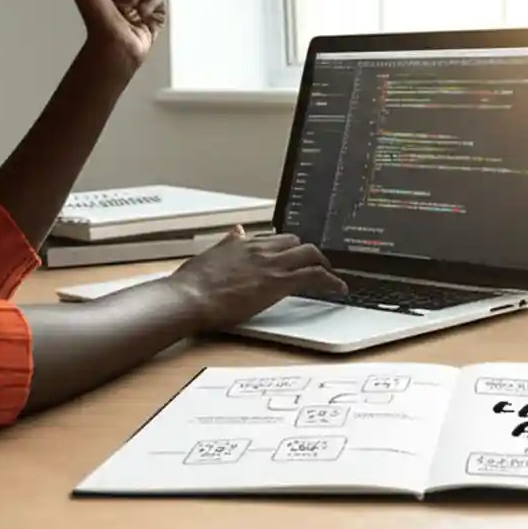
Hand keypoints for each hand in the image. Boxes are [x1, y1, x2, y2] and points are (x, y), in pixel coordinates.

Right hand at [168, 233, 348, 331]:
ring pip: (310, 253)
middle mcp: (261, 249)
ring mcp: (271, 264)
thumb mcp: (209, 255)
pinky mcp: (279, 282)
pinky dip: (331, 280)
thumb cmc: (192, 283)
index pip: (275, 237)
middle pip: (296, 242)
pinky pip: (315, 275)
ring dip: (323, 263)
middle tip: (316, 265)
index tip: (294, 253)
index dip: (288, 246)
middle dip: (308, 253)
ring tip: (331, 275)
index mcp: (243, 243)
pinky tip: (339, 287)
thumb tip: (235, 231)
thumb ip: (226, 243)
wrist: (189, 297)